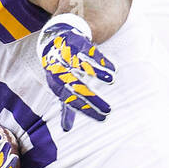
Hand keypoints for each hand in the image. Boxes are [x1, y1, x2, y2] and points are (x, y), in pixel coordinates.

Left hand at [37, 13, 113, 127]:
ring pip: (81, 64)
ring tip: (112, 80)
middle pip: (75, 86)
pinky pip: (87, 51)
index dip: (86, 109)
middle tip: (108, 110)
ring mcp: (66, 55)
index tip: (102, 118)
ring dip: (96, 71)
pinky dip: (99, 59)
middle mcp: (59, 70)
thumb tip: (66, 129)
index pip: (70, 100)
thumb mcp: (61, 88)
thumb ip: (66, 107)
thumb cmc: (61, 70)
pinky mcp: (75, 41)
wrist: (56, 38)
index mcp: (56, 84)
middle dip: (92, 99)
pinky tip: (112, 68)